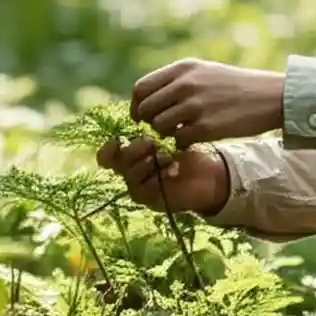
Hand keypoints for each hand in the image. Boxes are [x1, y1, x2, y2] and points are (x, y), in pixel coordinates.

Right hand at [96, 137, 228, 215]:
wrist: (209, 174)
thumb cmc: (187, 151)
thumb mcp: (169, 136)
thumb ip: (152, 130)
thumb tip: (140, 115)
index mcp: (130, 157)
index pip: (106, 157)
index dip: (108, 149)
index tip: (119, 139)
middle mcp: (131, 173)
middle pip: (117, 164)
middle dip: (134, 150)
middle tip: (152, 142)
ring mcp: (140, 188)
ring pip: (130, 176)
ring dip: (147, 163)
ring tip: (167, 156)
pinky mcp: (152, 201)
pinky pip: (144, 191)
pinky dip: (157, 178)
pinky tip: (172, 169)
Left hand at [130, 58, 284, 147]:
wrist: (269, 97)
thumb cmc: (234, 86)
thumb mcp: (204, 71)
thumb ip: (175, 81)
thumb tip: (146, 99)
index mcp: (183, 68)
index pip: (142, 88)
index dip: (137, 106)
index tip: (141, 117)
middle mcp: (185, 84)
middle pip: (146, 109)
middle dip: (149, 122)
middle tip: (163, 127)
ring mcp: (195, 106)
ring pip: (159, 126)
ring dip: (166, 133)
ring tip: (181, 131)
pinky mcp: (206, 127)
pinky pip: (178, 140)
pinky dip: (182, 143)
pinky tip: (194, 139)